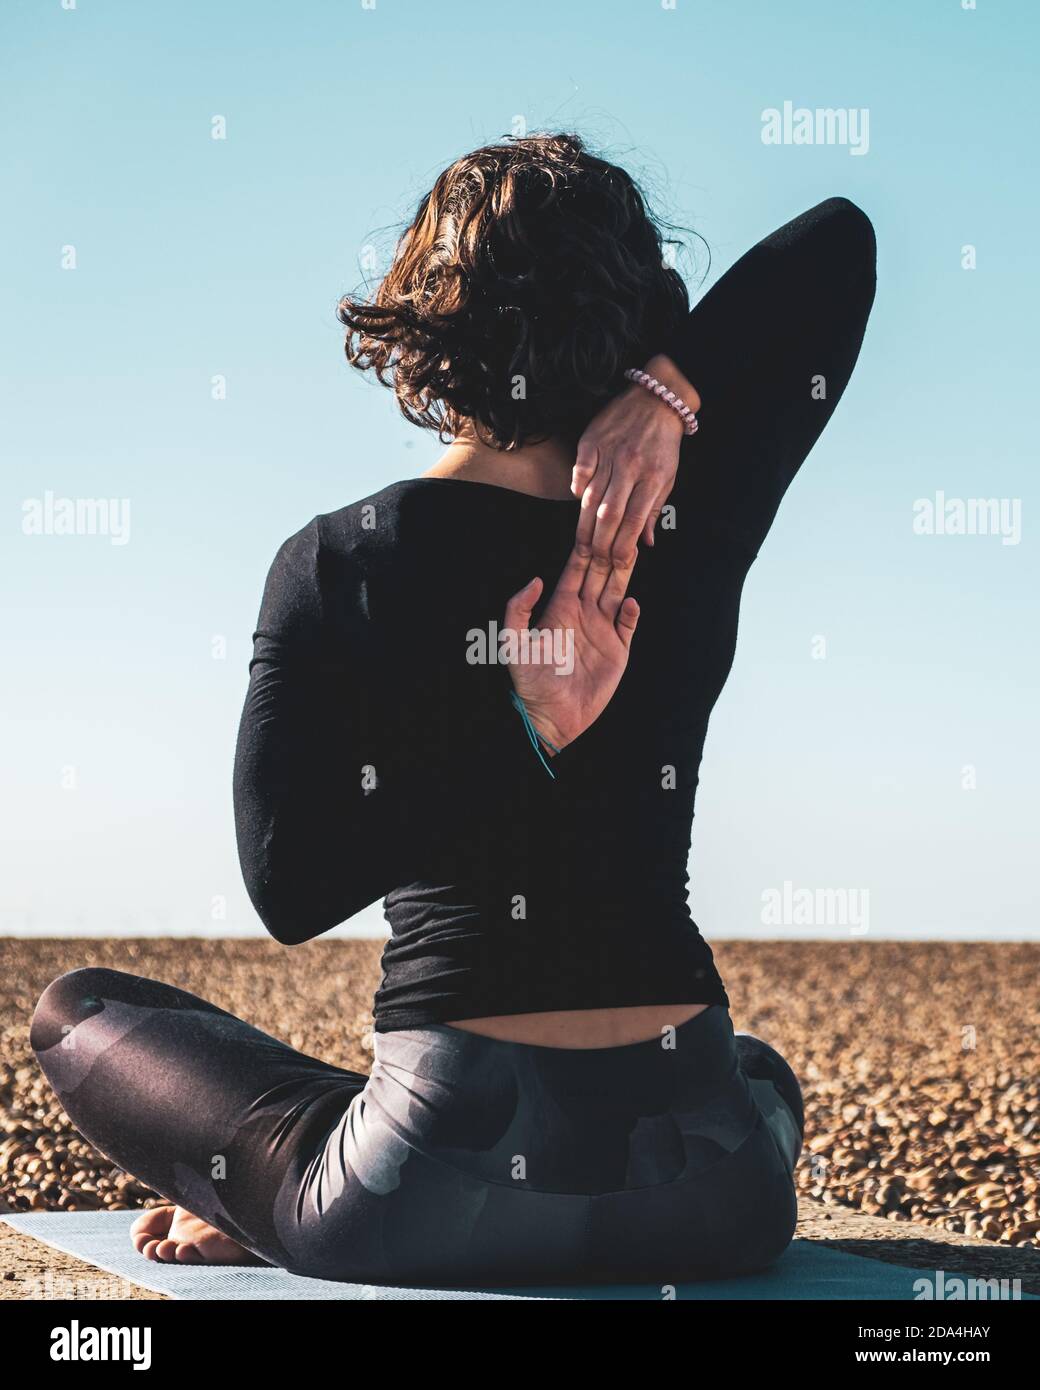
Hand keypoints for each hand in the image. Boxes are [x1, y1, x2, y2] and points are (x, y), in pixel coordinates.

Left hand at [503, 546, 639, 752]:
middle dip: (609, 552)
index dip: (584, 549)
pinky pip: (628, 624)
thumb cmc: (529, 681)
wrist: (549, 716)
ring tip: (634, 552)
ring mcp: (602, 631)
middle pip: (601, 575)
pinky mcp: (618, 651)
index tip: (593, 525)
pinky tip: (631, 602)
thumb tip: (537, 580)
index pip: (576, 570)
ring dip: (625, 574)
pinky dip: (632, 612)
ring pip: (618, 593)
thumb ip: (518, 609)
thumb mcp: (513, 642)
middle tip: (620, 528)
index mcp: (560, 607)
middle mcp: (584, 614)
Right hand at [571, 354, 700, 562]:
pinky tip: (578, 501)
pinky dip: (577, 488)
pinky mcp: (592, 440)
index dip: (623, 546)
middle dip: (599, 543)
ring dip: (584, 524)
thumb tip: (645, 543)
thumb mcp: (668, 476)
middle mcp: (629, 467)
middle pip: (608, 514)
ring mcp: (609, 453)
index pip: (633, 521)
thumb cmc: (663, 443)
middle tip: (593, 560)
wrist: (656, 399)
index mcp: (652, 478)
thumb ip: (654, 510)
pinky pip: (580, 471)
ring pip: (591, 497)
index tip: (617, 563)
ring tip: (582, 543)